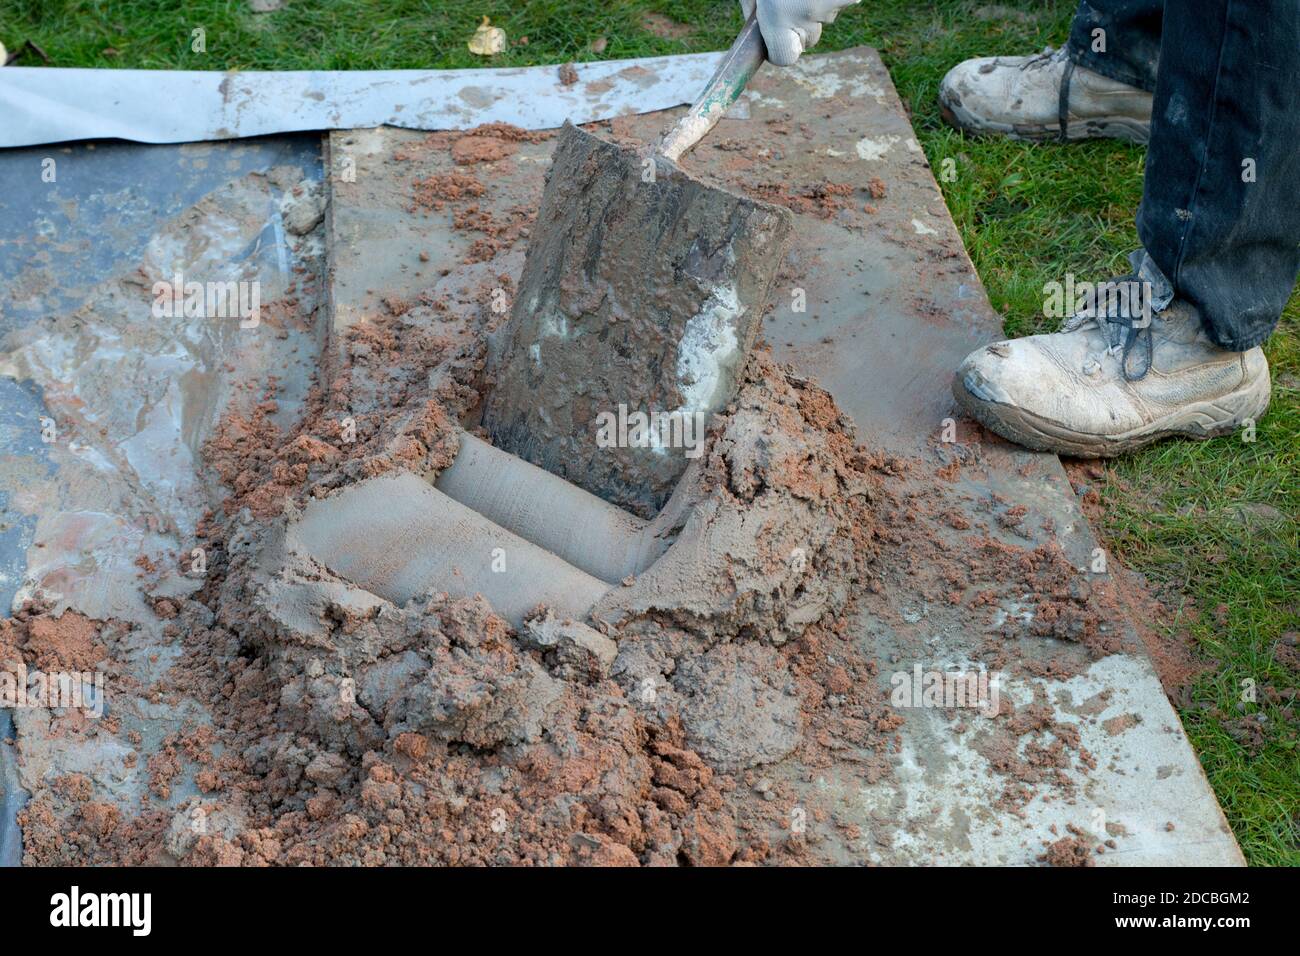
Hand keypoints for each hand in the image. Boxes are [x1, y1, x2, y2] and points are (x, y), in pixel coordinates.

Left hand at [739, 0, 859, 65]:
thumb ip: (751, 5)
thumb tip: (752, 23)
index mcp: (778, 15)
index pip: (784, 59)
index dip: (779, 52)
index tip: (774, 41)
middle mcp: (806, 16)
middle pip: (807, 39)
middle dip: (800, 26)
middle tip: (790, 1)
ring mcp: (832, 5)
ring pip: (824, 18)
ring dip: (815, 6)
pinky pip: (841, 1)